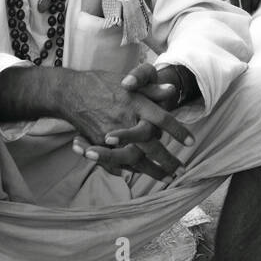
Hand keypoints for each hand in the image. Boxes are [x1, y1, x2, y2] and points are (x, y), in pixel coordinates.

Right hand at [59, 69, 193, 181]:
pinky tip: (139, 174)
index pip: (162, 119)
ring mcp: (111, 134)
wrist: (69, 91)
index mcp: (135, 103)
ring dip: (151, 170)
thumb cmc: (101, 83)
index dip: (177, 131)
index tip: (191, 143)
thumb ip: (151, 89)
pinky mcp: (99, 144)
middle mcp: (125, 120)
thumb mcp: (129, 81)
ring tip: (166, 178)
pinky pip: (115, 162)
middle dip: (167, 160)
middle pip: (151, 145)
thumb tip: (172, 89)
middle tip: (181, 171)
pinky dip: (127, 170)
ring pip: (135, 158)